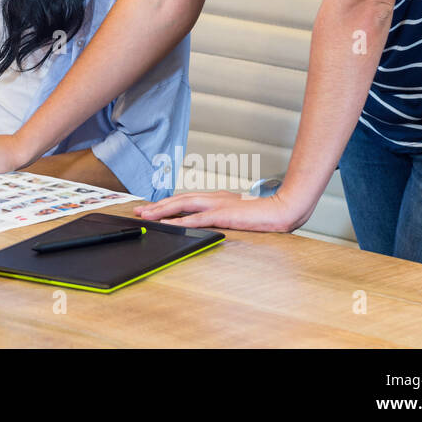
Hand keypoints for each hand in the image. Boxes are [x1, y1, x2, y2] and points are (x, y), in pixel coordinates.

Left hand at [132, 189, 312, 232]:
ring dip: (163, 211)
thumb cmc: (260, 213)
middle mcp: (213, 197)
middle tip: (140, 211)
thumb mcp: (235, 212)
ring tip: (148, 216)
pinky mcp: (224, 214)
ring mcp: (218, 204)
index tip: (150, 208)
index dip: (165, 204)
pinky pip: (199, 218)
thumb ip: (219, 214)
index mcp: (215, 197)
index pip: (184, 199)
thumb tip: (203, 221)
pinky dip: (183, 221)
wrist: (281, 209)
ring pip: (183, 205)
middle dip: (157, 206)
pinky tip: (171, 224)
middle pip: (178, 200)